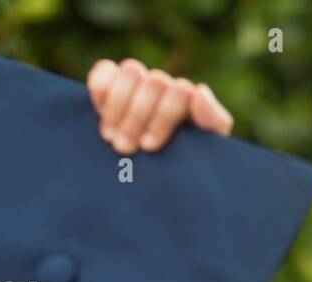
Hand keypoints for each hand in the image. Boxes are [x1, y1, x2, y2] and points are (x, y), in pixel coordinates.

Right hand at [85, 58, 233, 154]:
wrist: (164, 181)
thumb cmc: (189, 164)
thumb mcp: (208, 149)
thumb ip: (213, 120)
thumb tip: (198, 91)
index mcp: (190, 99)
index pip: (179, 91)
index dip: (162, 118)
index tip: (149, 147)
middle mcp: (165, 86)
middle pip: (154, 81)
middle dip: (138, 116)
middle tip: (125, 148)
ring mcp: (140, 82)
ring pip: (131, 72)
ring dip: (118, 105)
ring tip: (110, 137)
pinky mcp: (113, 81)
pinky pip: (105, 70)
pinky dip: (100, 88)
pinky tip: (98, 113)